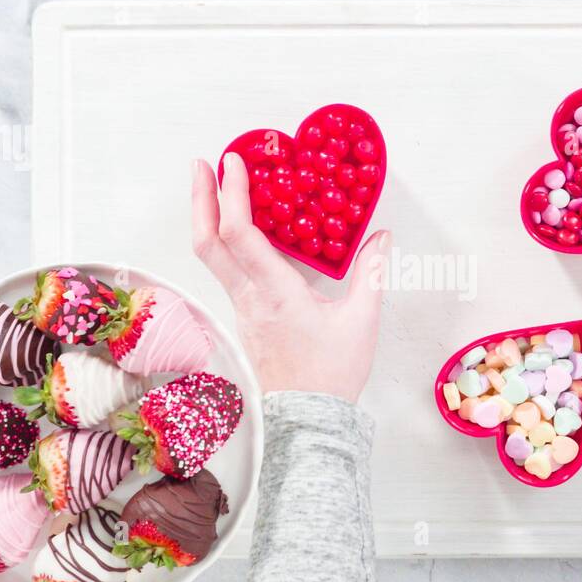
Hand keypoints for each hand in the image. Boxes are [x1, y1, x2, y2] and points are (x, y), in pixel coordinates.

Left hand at [191, 153, 390, 402]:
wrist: (308, 418)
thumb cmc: (332, 375)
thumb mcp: (361, 320)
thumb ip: (371, 273)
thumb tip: (381, 236)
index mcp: (275, 293)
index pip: (239, 234)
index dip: (230, 193)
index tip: (234, 162)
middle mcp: (249, 297)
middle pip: (207, 241)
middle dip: (201, 197)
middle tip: (203, 164)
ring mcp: (242, 308)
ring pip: (212, 256)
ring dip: (208, 216)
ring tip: (216, 186)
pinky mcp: (246, 316)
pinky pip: (227, 269)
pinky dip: (225, 239)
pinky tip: (241, 229)